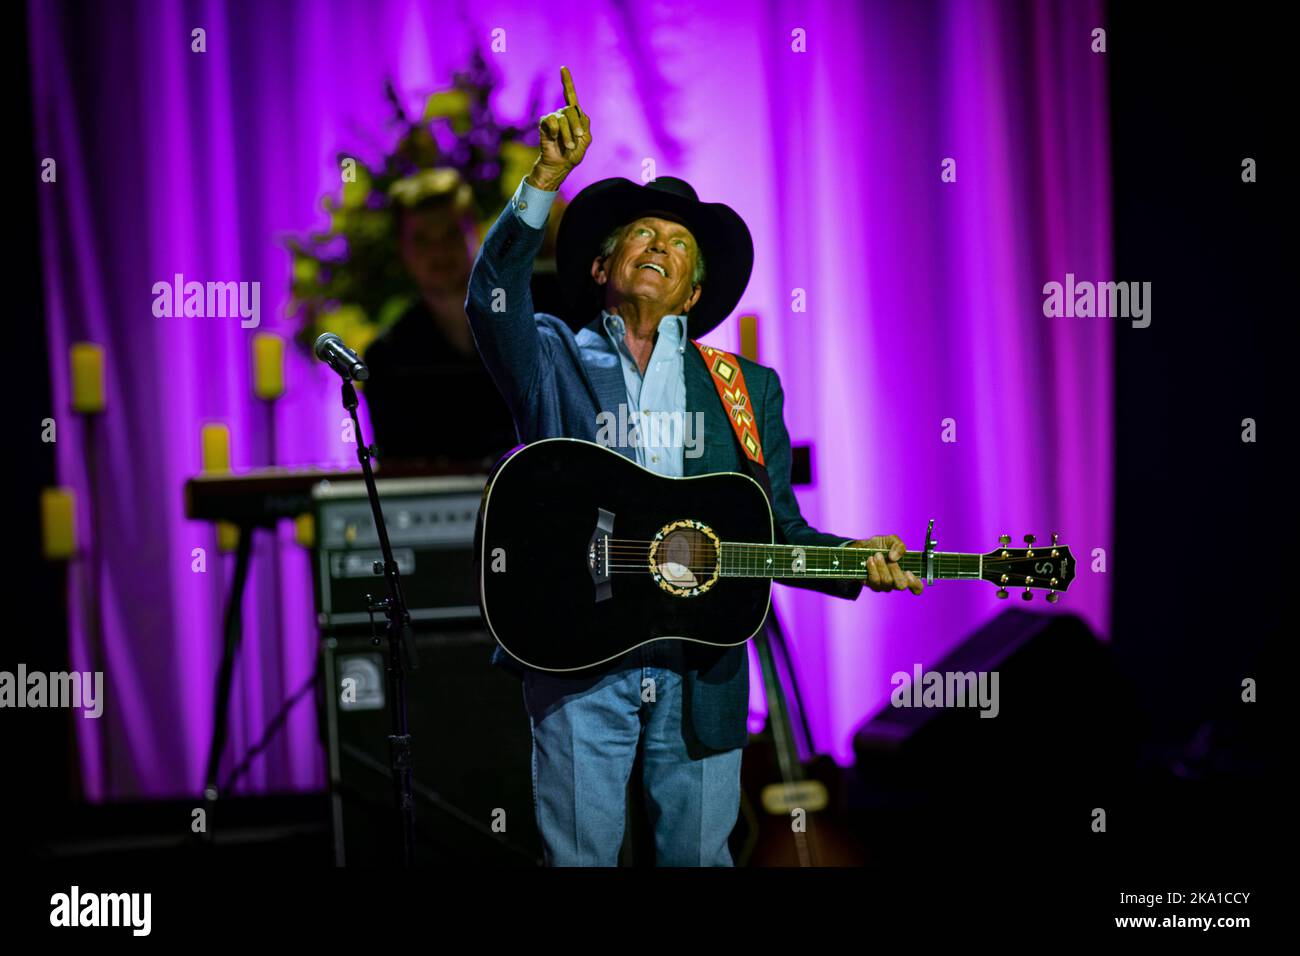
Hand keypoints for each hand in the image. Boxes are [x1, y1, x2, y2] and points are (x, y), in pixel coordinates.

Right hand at [528, 66, 590, 190]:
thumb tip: (577, 110)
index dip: (566, 81)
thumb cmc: (573, 154)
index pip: (570, 95)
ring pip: (562, 118)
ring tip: (568, 146)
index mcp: (574, 115)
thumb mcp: (585, 139)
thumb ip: (585, 124)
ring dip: (568, 134)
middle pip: (571, 110)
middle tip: (577, 139)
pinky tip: (554, 138)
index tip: (562, 68)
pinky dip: (555, 131)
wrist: (560, 164)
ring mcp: (553, 118)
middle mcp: (562, 113)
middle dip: (576, 126)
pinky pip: (551, 121)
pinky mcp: (544, 124)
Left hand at [846, 535, 923, 594]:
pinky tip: (870, 560)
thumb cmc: (881, 545)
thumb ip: (899, 546)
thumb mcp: (892, 540)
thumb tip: (895, 557)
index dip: (915, 584)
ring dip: (882, 566)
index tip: (908, 572)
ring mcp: (885, 585)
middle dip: (896, 570)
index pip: (917, 587)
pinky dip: (872, 568)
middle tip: (890, 559)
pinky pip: (874, 580)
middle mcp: (896, 582)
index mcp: (906, 573)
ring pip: (887, 582)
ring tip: (877, 555)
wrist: (862, 547)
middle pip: (901, 585)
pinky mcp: (872, 585)